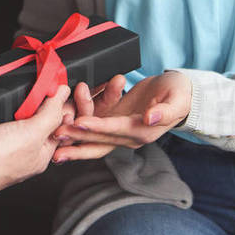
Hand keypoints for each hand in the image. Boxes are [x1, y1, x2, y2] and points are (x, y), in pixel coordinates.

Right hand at [0, 85, 70, 200]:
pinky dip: (1, 102)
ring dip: (21, 98)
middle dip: (43, 97)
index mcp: (41, 152)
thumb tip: (64, 94)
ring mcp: (4, 140)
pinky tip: (1, 91)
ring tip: (23, 81)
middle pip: (41, 116)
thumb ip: (50, 114)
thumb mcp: (31, 135)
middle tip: (42, 78)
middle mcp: (25, 147)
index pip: (61, 124)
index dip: (64, 103)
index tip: (61, 82)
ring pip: (19, 113)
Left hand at [51, 71, 189, 162]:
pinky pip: (94, 128)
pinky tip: (62, 126)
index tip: (78, 122)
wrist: (179, 93)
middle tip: (56, 134)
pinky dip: (78, 129)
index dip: (96, 127)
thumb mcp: (177, 100)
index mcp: (143, 132)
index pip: (115, 130)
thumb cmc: (180, 94)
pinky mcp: (115, 122)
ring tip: (54, 136)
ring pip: (93, 139)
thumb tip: (150, 119)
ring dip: (74, 139)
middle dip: (77, 139)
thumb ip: (164, 111)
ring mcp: (120, 131)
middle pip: (99, 141)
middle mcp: (129, 136)